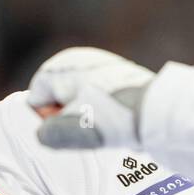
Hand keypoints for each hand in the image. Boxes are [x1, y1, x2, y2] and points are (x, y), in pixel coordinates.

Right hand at [26, 46, 154, 149]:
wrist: (156, 110)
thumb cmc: (107, 118)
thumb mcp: (68, 132)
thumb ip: (46, 134)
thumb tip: (46, 134)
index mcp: (59, 65)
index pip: (37, 98)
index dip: (45, 120)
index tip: (63, 134)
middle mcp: (80, 59)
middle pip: (61, 96)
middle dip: (68, 117)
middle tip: (84, 134)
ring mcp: (104, 65)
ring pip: (85, 98)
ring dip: (90, 116)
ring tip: (104, 130)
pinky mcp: (126, 76)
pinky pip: (106, 97)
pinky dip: (108, 111)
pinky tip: (119, 123)